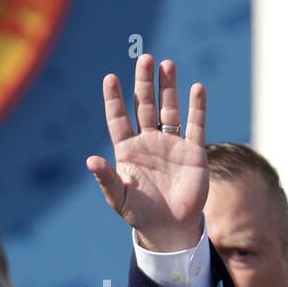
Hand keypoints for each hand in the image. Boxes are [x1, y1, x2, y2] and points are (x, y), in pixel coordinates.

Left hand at [89, 54, 206, 251]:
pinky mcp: (193, 151)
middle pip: (145, 106)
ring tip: (166, 64)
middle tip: (144, 58)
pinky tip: (196, 88)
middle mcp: (148, 142)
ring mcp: (171, 144)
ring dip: (168, 87)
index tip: (110, 78)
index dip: (115, 99)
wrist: (169, 228)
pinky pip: (196, 124)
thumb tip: (90, 159)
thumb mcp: (118, 197)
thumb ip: (105, 178)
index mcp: (127, 151)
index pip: (119, 118)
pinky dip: (197, 107)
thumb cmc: (140, 214)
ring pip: (169, 109)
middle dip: (144, 83)